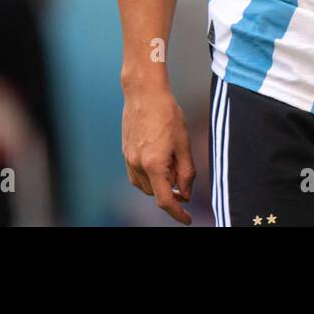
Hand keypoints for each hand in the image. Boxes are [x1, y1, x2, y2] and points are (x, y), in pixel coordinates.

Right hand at [121, 85, 194, 224]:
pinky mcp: (125, 153)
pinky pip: (137, 175)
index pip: (166, 200)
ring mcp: (129, 160)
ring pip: (145, 186)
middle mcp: (137, 166)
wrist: (144, 94)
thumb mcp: (184, 143)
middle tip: (185, 179)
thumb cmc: (168, 115)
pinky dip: (150, 176)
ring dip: (160, 184)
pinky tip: (160, 160)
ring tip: (173, 165)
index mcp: (154, 164)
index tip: (187, 219)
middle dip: (172, 193)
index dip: (178, 213)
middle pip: (156, 193)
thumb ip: (187, 171)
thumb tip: (187, 193)